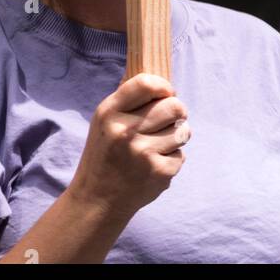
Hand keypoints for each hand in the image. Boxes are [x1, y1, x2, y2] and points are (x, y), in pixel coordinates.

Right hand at [68, 73, 189, 222]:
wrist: (97, 199)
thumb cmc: (105, 152)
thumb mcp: (104, 120)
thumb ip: (129, 99)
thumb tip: (161, 81)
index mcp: (110, 112)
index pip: (146, 83)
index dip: (163, 86)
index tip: (166, 93)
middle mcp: (126, 131)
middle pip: (174, 106)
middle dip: (177, 111)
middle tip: (171, 117)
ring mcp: (143, 153)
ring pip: (182, 131)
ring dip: (178, 135)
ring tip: (162, 142)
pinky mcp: (158, 173)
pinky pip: (181, 155)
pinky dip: (172, 158)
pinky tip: (156, 163)